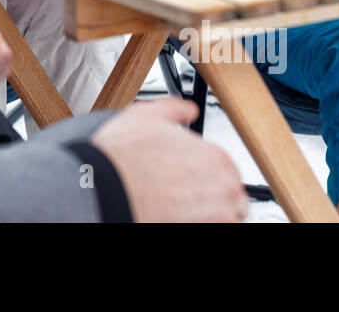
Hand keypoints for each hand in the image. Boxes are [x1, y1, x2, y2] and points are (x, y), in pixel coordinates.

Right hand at [91, 98, 248, 221]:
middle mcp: (223, 187)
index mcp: (216, 156)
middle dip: (216, 196)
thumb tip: (188, 109)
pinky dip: (205, 223)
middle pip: (234, 197)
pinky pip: (218, 230)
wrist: (104, 187)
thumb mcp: (146, 115)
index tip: (193, 176)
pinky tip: (183, 218)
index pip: (228, 170)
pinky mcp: (206, 230)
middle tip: (189, 195)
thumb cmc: (122, 155)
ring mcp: (217, 215)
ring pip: (228, 218)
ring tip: (187, 209)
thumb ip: (174, 109)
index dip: (210, 173)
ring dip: (214, 214)